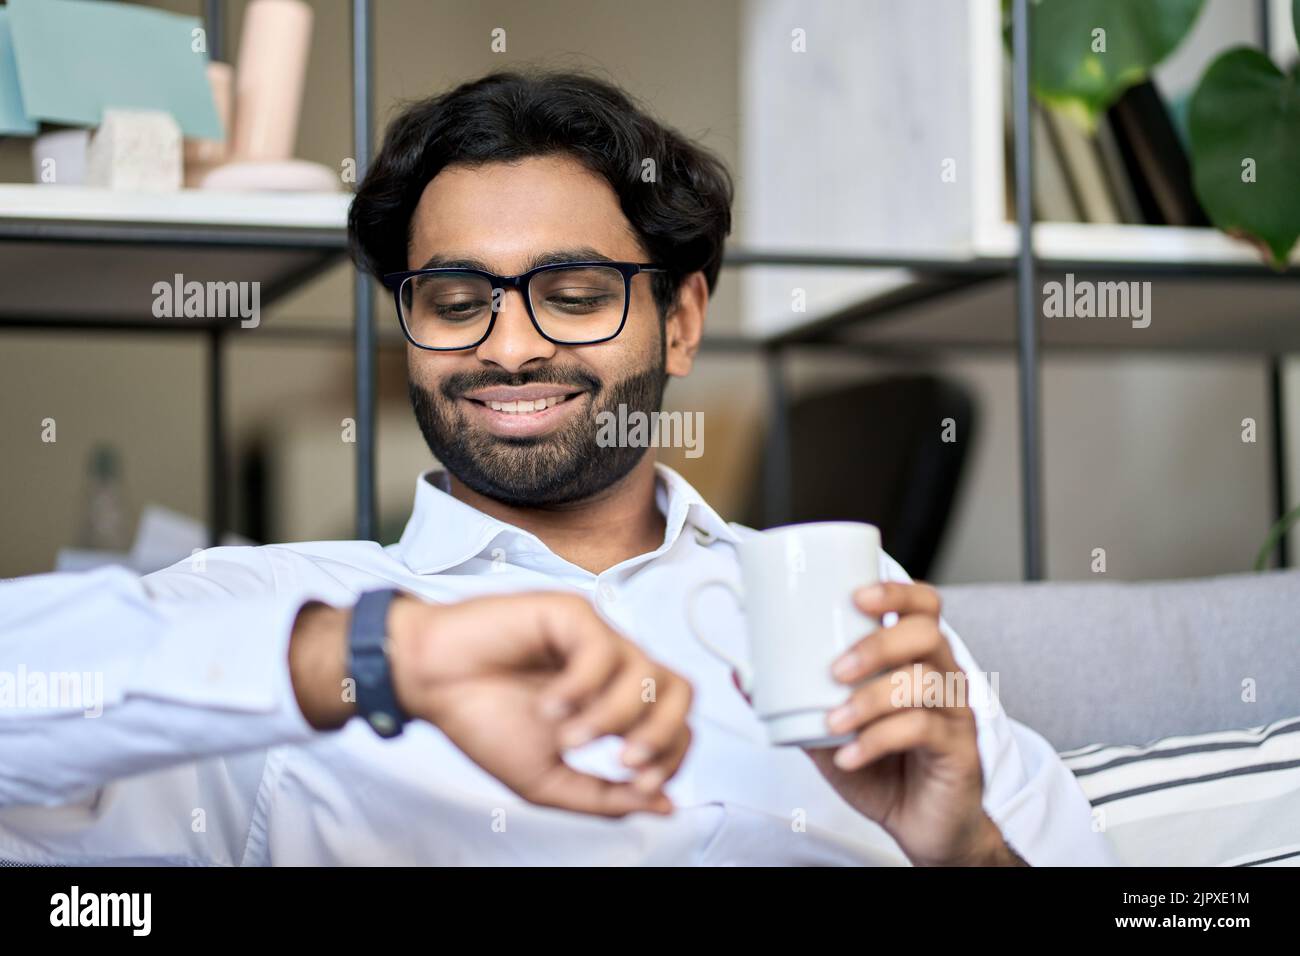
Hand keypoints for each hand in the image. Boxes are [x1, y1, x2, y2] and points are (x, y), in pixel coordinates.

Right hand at [290, 591, 692, 817]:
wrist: (431, 683)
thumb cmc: (483, 720)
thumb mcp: (547, 779)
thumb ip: (605, 796)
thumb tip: (665, 806)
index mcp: (615, 703)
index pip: (676, 723)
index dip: (670, 756)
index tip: (634, 782)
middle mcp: (614, 668)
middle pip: (680, 692)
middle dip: (660, 734)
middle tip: (621, 761)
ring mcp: (596, 637)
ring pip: (646, 673)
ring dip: (609, 717)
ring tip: (565, 736)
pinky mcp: (572, 613)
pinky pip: (603, 650)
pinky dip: (580, 687)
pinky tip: (547, 705)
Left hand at [802, 582, 1022, 865]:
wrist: (920, 825)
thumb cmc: (883, 768)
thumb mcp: (831, 730)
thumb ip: (797, 701)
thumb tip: (745, 677)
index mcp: (915, 660)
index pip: (922, 606)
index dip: (895, 592)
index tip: (856, 596)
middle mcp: (942, 678)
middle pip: (926, 634)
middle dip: (877, 644)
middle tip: (835, 670)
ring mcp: (954, 713)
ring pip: (923, 682)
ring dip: (870, 698)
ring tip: (834, 722)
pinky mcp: (959, 750)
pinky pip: (923, 730)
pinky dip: (878, 740)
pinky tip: (850, 756)